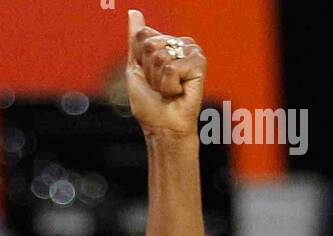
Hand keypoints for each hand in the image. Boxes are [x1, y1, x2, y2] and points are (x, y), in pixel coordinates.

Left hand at [127, 9, 205, 139]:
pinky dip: (169, 85)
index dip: (140, 61)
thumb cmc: (150, 104)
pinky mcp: (199, 63)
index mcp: (166, 42)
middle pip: (150, 44)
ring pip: (160, 56)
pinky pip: (172, 68)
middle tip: (159, 86)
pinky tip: (178, 92)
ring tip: (168, 90)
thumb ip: (135, 40)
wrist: (162, 127)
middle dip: (149, 71)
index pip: (143, 36)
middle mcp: (180, 43)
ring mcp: (191, 52)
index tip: (148, 77)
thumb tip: (133, 11)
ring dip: (159, 80)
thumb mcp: (135, 68)